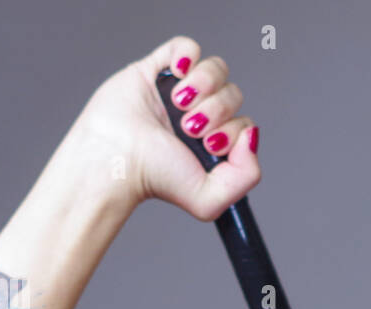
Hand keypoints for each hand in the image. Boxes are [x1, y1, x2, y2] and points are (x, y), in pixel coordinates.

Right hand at [65, 35, 260, 221]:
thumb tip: (252, 135)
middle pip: (232, 94)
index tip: (209, 145)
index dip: (233, 130)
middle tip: (189, 128)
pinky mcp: (157, 69)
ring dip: (204, 85)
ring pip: (216, 69)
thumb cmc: (155, 180)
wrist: (118, 158)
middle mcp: (201, 115)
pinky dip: (188, 55)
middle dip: (216, 111)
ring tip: (179, 103)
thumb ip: (246, 176)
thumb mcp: (210, 199)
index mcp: (214, 141)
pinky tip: (176, 75)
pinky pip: (187, 47)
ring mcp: (179, 91)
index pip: (244, 123)